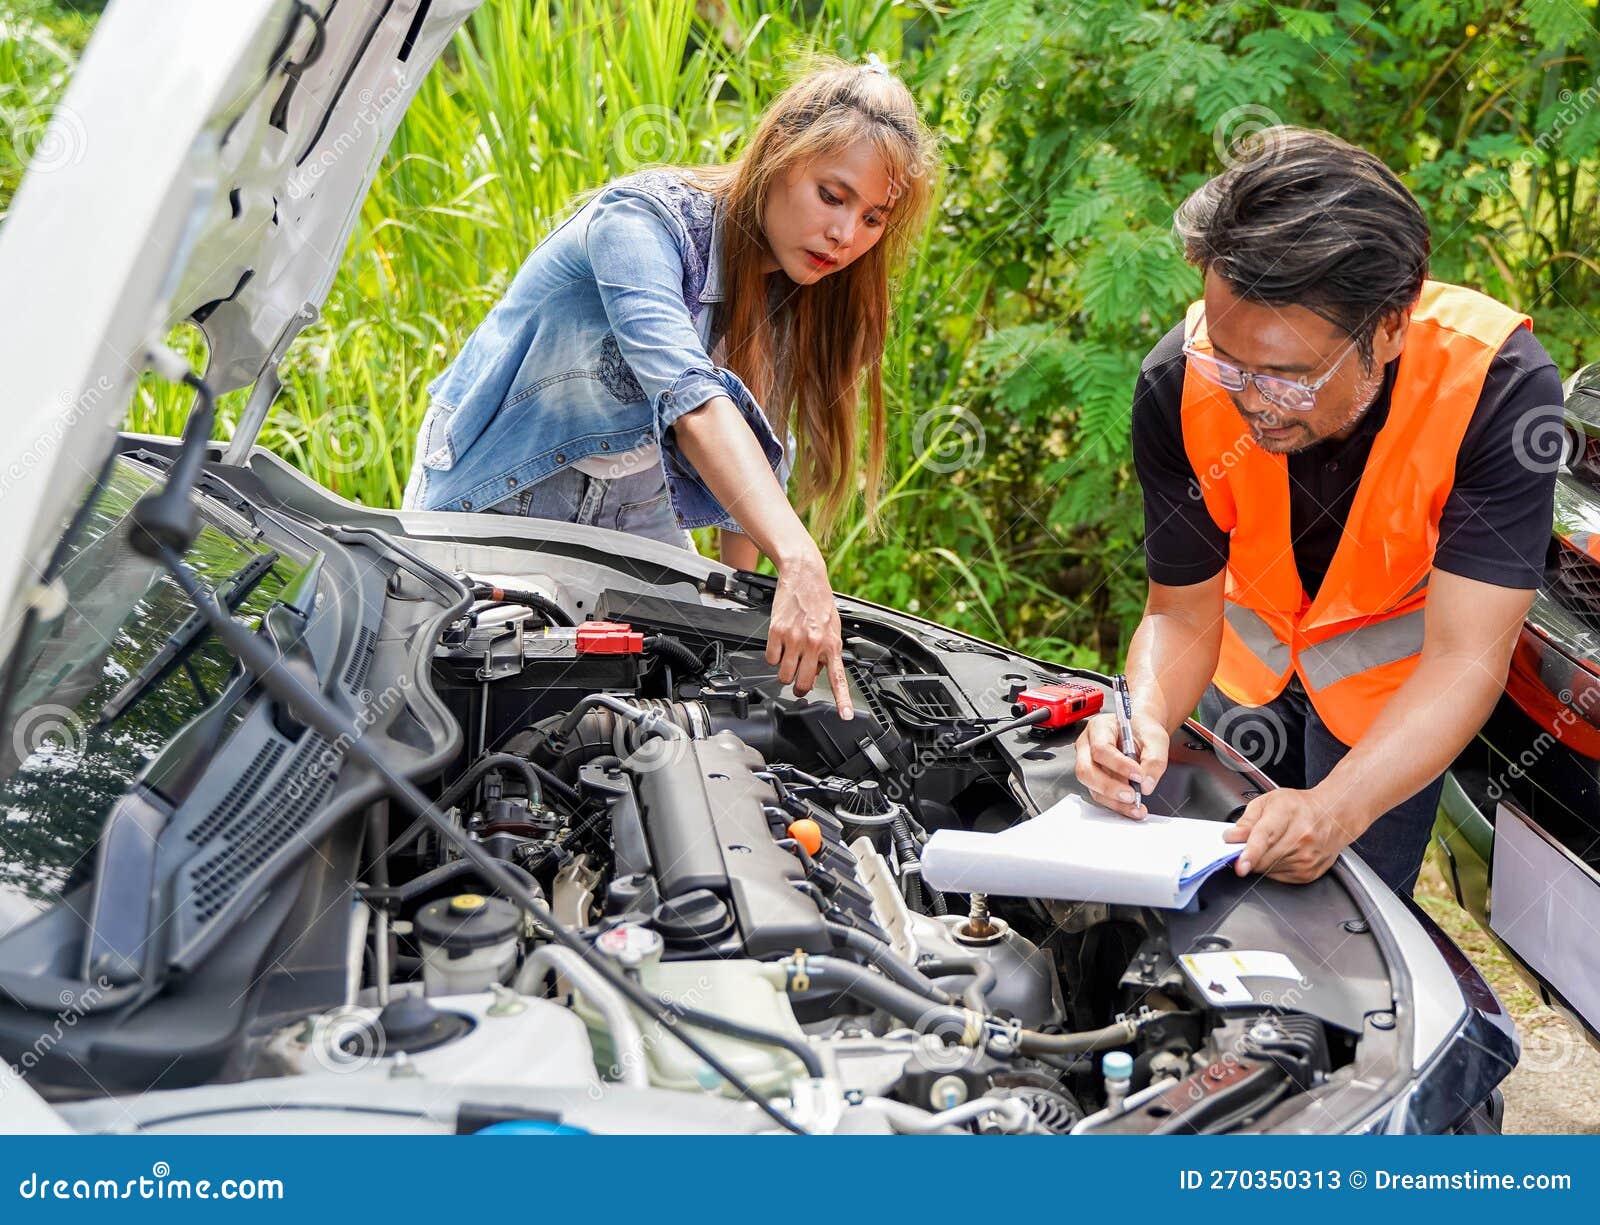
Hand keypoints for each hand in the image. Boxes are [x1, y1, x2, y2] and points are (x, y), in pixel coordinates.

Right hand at [768, 547, 852, 717]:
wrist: (804, 576)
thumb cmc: (820, 601)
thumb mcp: (833, 627)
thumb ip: (828, 651)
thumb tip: (818, 671)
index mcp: (832, 644)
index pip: (837, 678)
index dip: (842, 700)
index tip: (844, 716)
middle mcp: (813, 644)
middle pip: (802, 684)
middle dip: (799, 687)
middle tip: (799, 681)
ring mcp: (794, 639)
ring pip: (784, 675)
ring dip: (785, 672)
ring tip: (791, 657)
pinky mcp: (776, 632)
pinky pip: (770, 659)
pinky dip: (774, 657)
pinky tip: (781, 644)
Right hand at [1073, 710, 1169, 818]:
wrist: (1141, 733)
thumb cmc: (1143, 730)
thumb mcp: (1155, 738)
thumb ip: (1154, 760)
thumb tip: (1146, 785)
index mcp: (1099, 728)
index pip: (1101, 748)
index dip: (1119, 765)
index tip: (1139, 776)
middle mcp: (1087, 746)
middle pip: (1086, 770)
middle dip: (1109, 787)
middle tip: (1132, 795)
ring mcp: (1088, 763)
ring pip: (1091, 786)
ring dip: (1113, 800)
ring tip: (1135, 806)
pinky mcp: (1094, 779)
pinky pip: (1100, 795)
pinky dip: (1116, 804)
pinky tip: (1131, 808)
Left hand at [1223, 788, 1361, 882]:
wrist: (1332, 815)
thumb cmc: (1298, 807)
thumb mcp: (1267, 802)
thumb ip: (1246, 821)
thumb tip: (1231, 837)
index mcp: (1286, 814)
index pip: (1265, 838)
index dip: (1250, 853)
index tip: (1240, 865)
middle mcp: (1300, 838)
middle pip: (1263, 858)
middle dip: (1248, 855)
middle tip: (1250, 843)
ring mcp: (1307, 858)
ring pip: (1268, 870)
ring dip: (1261, 861)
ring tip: (1274, 843)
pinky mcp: (1308, 873)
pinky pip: (1278, 877)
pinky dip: (1273, 868)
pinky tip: (1282, 853)